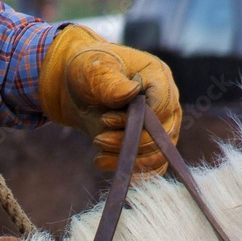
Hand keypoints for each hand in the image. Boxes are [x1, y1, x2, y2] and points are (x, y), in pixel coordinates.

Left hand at [38, 25, 180, 173]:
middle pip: (163, 136)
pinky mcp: (148, 144)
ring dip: (127, 159)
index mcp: (158, 78)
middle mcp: (166, 103)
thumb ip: (112, 83)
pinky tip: (102, 162)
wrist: (75, 87)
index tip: (105, 118)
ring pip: (157, 155)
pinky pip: (150, 167)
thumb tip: (132, 92)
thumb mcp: (95, 71)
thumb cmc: (88, 70)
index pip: (162, 108)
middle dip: (129, 142)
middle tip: (97, 140)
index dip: (136, 120)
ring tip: (97, 153)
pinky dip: (128, 169)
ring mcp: (160, 126)